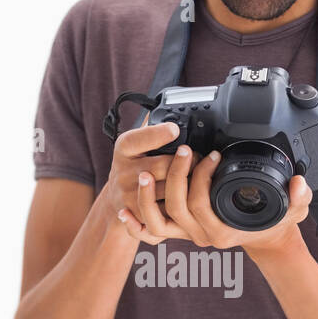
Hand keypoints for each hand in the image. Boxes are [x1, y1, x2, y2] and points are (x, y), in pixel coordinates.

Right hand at [105, 118, 197, 236]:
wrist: (115, 200)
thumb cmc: (133, 166)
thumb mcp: (135, 143)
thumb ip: (151, 126)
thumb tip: (168, 103)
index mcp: (124, 148)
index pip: (139, 139)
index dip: (158, 135)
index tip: (175, 129)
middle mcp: (123, 171)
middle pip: (162, 166)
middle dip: (186, 161)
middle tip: (200, 156)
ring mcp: (130, 195)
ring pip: (168, 190)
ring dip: (189, 183)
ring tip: (202, 175)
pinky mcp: (139, 215)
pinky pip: (167, 209)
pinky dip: (182, 203)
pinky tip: (192, 197)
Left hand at [119, 148, 312, 253]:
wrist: (265, 236)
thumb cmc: (276, 222)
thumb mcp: (293, 210)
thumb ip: (299, 198)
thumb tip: (298, 184)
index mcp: (223, 232)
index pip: (202, 203)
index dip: (202, 176)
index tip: (213, 154)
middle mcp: (202, 237)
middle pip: (175, 207)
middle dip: (175, 176)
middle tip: (184, 150)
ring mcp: (188, 235)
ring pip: (156, 221)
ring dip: (146, 197)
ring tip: (144, 173)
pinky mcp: (180, 231)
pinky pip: (150, 234)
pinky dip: (135, 224)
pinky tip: (123, 211)